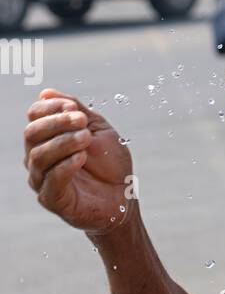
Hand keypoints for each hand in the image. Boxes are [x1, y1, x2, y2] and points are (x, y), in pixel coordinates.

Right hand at [23, 89, 134, 235]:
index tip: (73, 107)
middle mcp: (38, 157)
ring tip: (86, 139)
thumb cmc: (110, 163)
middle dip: (57, 123)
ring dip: (64, 143)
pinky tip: (82, 158)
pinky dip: (65, 166)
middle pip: (32, 134)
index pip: (34, 116)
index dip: (51, 108)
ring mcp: (42, 180)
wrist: (124, 196)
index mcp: (47, 138)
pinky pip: (50, 180)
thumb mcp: (97, 129)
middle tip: (82, 122)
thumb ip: (75, 111)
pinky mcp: (52, 200)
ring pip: (38, 156)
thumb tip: (45, 93)